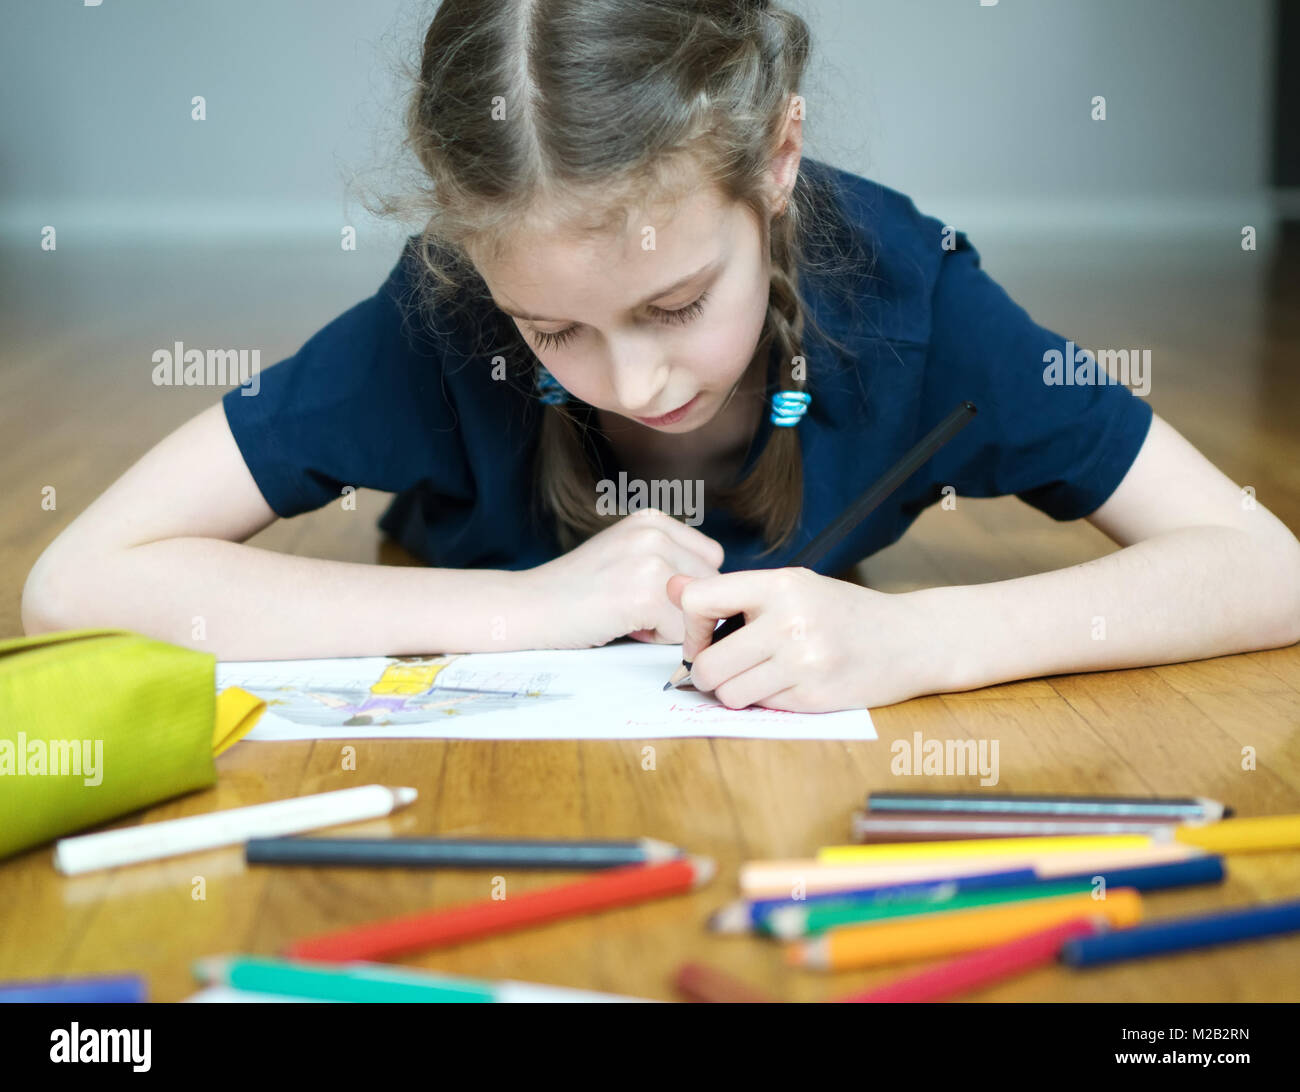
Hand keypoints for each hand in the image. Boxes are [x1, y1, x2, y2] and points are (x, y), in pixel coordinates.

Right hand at [525, 508, 724, 649]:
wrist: (528, 607)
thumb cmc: (577, 591)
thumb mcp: (627, 555)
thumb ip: (669, 560)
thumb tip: (722, 594)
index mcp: (654, 519)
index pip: (711, 560)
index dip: (686, 586)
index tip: (645, 591)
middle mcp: (655, 532)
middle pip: (711, 586)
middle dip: (681, 606)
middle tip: (633, 606)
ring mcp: (650, 561)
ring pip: (697, 611)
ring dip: (669, 624)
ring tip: (627, 614)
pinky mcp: (644, 595)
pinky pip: (679, 632)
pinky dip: (655, 639)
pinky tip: (621, 624)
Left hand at [665, 567, 942, 711]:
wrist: (911, 640)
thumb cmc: (843, 611)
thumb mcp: (794, 586)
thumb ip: (734, 592)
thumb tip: (670, 589)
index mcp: (781, 585)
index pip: (699, 600)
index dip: (690, 625)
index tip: (702, 635)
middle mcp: (790, 622)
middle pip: (708, 663)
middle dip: (705, 672)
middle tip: (721, 667)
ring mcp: (804, 663)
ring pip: (729, 693)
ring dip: (732, 691)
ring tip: (753, 676)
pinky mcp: (814, 698)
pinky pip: (760, 708)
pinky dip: (763, 701)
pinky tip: (785, 684)